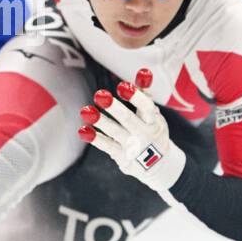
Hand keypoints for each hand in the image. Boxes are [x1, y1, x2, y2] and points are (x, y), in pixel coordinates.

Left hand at [79, 68, 185, 193]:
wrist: (159, 167)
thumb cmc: (153, 133)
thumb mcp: (155, 117)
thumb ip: (146, 96)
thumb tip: (143, 73)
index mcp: (154, 122)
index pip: (147, 107)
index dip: (136, 97)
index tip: (122, 86)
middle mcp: (144, 134)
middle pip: (129, 120)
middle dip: (115, 108)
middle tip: (100, 95)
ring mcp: (133, 147)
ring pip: (115, 132)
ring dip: (101, 122)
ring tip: (86, 111)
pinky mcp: (123, 158)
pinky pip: (107, 146)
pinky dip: (95, 138)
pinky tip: (83, 130)